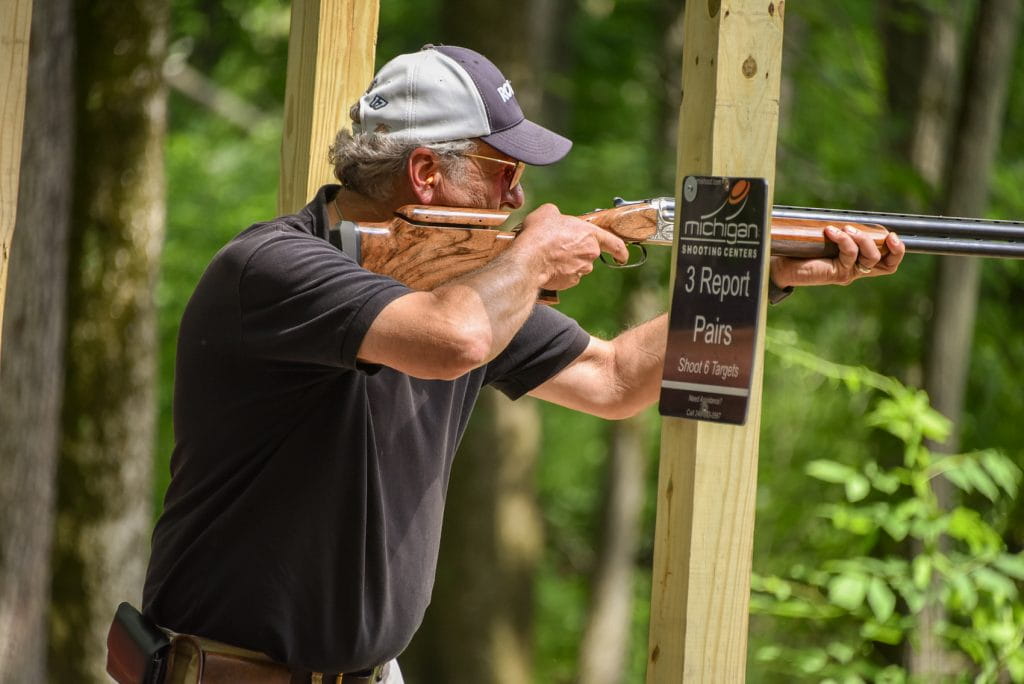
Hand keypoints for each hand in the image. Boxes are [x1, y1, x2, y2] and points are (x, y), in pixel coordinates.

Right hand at [516, 203, 628, 290]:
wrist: (529, 259)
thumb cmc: (540, 234)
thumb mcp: (548, 212)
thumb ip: (558, 215)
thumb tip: (555, 218)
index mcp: (590, 235)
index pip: (614, 243)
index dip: (621, 250)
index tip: (623, 256)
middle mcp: (589, 254)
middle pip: (588, 252)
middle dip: (576, 250)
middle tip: (559, 245)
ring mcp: (580, 270)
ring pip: (576, 265)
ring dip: (566, 261)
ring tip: (548, 254)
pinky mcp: (568, 282)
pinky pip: (566, 276)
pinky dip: (558, 272)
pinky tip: (545, 265)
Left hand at [770, 224, 905, 287]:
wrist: (780, 264)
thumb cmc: (802, 249)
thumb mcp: (828, 237)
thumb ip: (842, 231)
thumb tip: (850, 217)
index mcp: (858, 261)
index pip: (888, 261)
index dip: (897, 250)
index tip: (893, 235)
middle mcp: (856, 269)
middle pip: (886, 264)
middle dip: (890, 247)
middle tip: (883, 234)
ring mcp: (847, 272)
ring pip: (871, 258)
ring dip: (864, 239)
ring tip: (847, 228)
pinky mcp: (836, 273)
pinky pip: (849, 255)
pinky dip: (843, 239)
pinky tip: (831, 231)